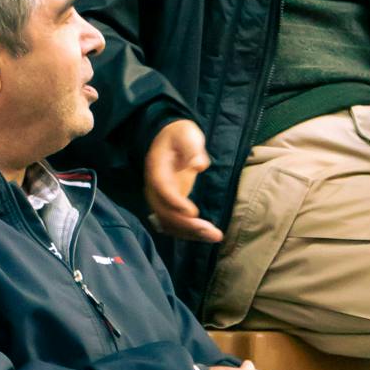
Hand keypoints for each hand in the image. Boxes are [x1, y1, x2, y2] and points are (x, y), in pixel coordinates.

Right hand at [145, 118, 222, 242]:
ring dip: (191, 233)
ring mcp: (161, 198)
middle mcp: (154, 187)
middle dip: (187, 225)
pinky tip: (208, 235)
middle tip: (211, 231)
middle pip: (165, 212)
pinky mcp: (170, 205)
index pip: (162, 189)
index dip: (174, 202)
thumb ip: (191, 146)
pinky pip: (175, 224)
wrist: (170, 140)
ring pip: (169, 223)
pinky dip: (190, 233)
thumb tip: (198, 164)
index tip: (193, 212)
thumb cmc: (179, 135)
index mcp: (156, 169)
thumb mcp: (186, 132)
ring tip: (215, 237)